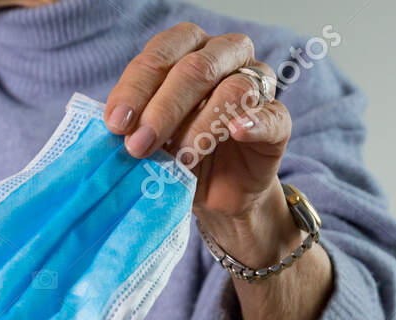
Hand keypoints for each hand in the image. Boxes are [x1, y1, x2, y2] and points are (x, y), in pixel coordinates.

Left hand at [104, 22, 296, 265]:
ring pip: (233, 88)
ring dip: (200, 125)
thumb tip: (118, 128)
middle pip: (196, 68)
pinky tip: (235, 132)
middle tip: (138, 146)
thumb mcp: (148, 138)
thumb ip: (136, 124)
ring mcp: (256, 85)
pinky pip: (271, 115)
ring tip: (178, 158)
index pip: (162, 52)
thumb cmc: (176, 154)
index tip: (117, 124)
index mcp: (188, 50)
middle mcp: (225, 57)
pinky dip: (253, 123)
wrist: (214, 194)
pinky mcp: (278, 120)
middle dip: (163, 109)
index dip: (137, 86)